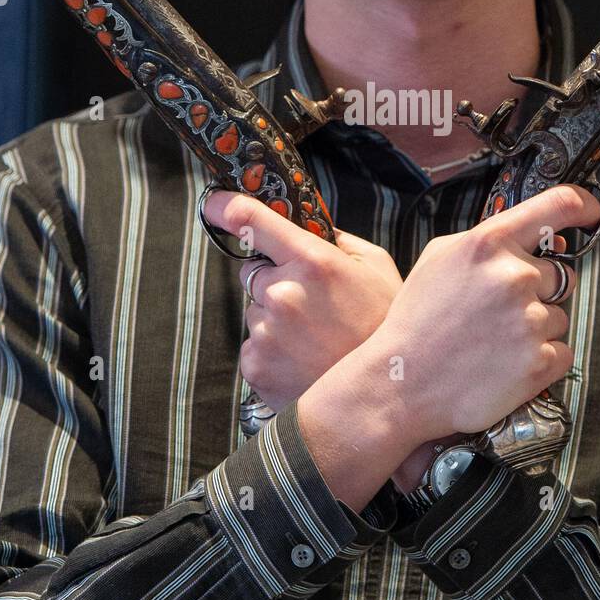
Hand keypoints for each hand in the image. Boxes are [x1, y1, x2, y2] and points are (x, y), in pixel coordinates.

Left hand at [206, 190, 402, 411]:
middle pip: (254, 272)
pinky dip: (271, 351)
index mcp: (313, 262)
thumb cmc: (384, 327)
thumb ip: (338, 240)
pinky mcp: (255, 365)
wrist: (385, 395)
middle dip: (275, 282)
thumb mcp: (376, 268)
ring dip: (275, 320)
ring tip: (314, 340)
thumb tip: (312, 225)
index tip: (215, 204)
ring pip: (255, 312)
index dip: (227, 207)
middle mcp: (283, 294)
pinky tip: (302, 360)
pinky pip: (253, 345)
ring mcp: (266, 332)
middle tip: (313, 306)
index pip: (254, 221)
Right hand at [386, 230, 569, 494]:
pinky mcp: (539, 362)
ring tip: (493, 341)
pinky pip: (561, 352)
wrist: (401, 384)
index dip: (582, 205)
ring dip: (535, 328)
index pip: (556, 206)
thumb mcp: (439, 259)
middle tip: (496, 313)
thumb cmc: (417, 322)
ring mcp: (529, 320)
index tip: (591, 211)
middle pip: (559, 274)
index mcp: (488, 245)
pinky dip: (540, 360)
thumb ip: (487, 239)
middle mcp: (514, 277)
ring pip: (559, 315)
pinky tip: (504, 364)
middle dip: (535, 291)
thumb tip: (534, 233)